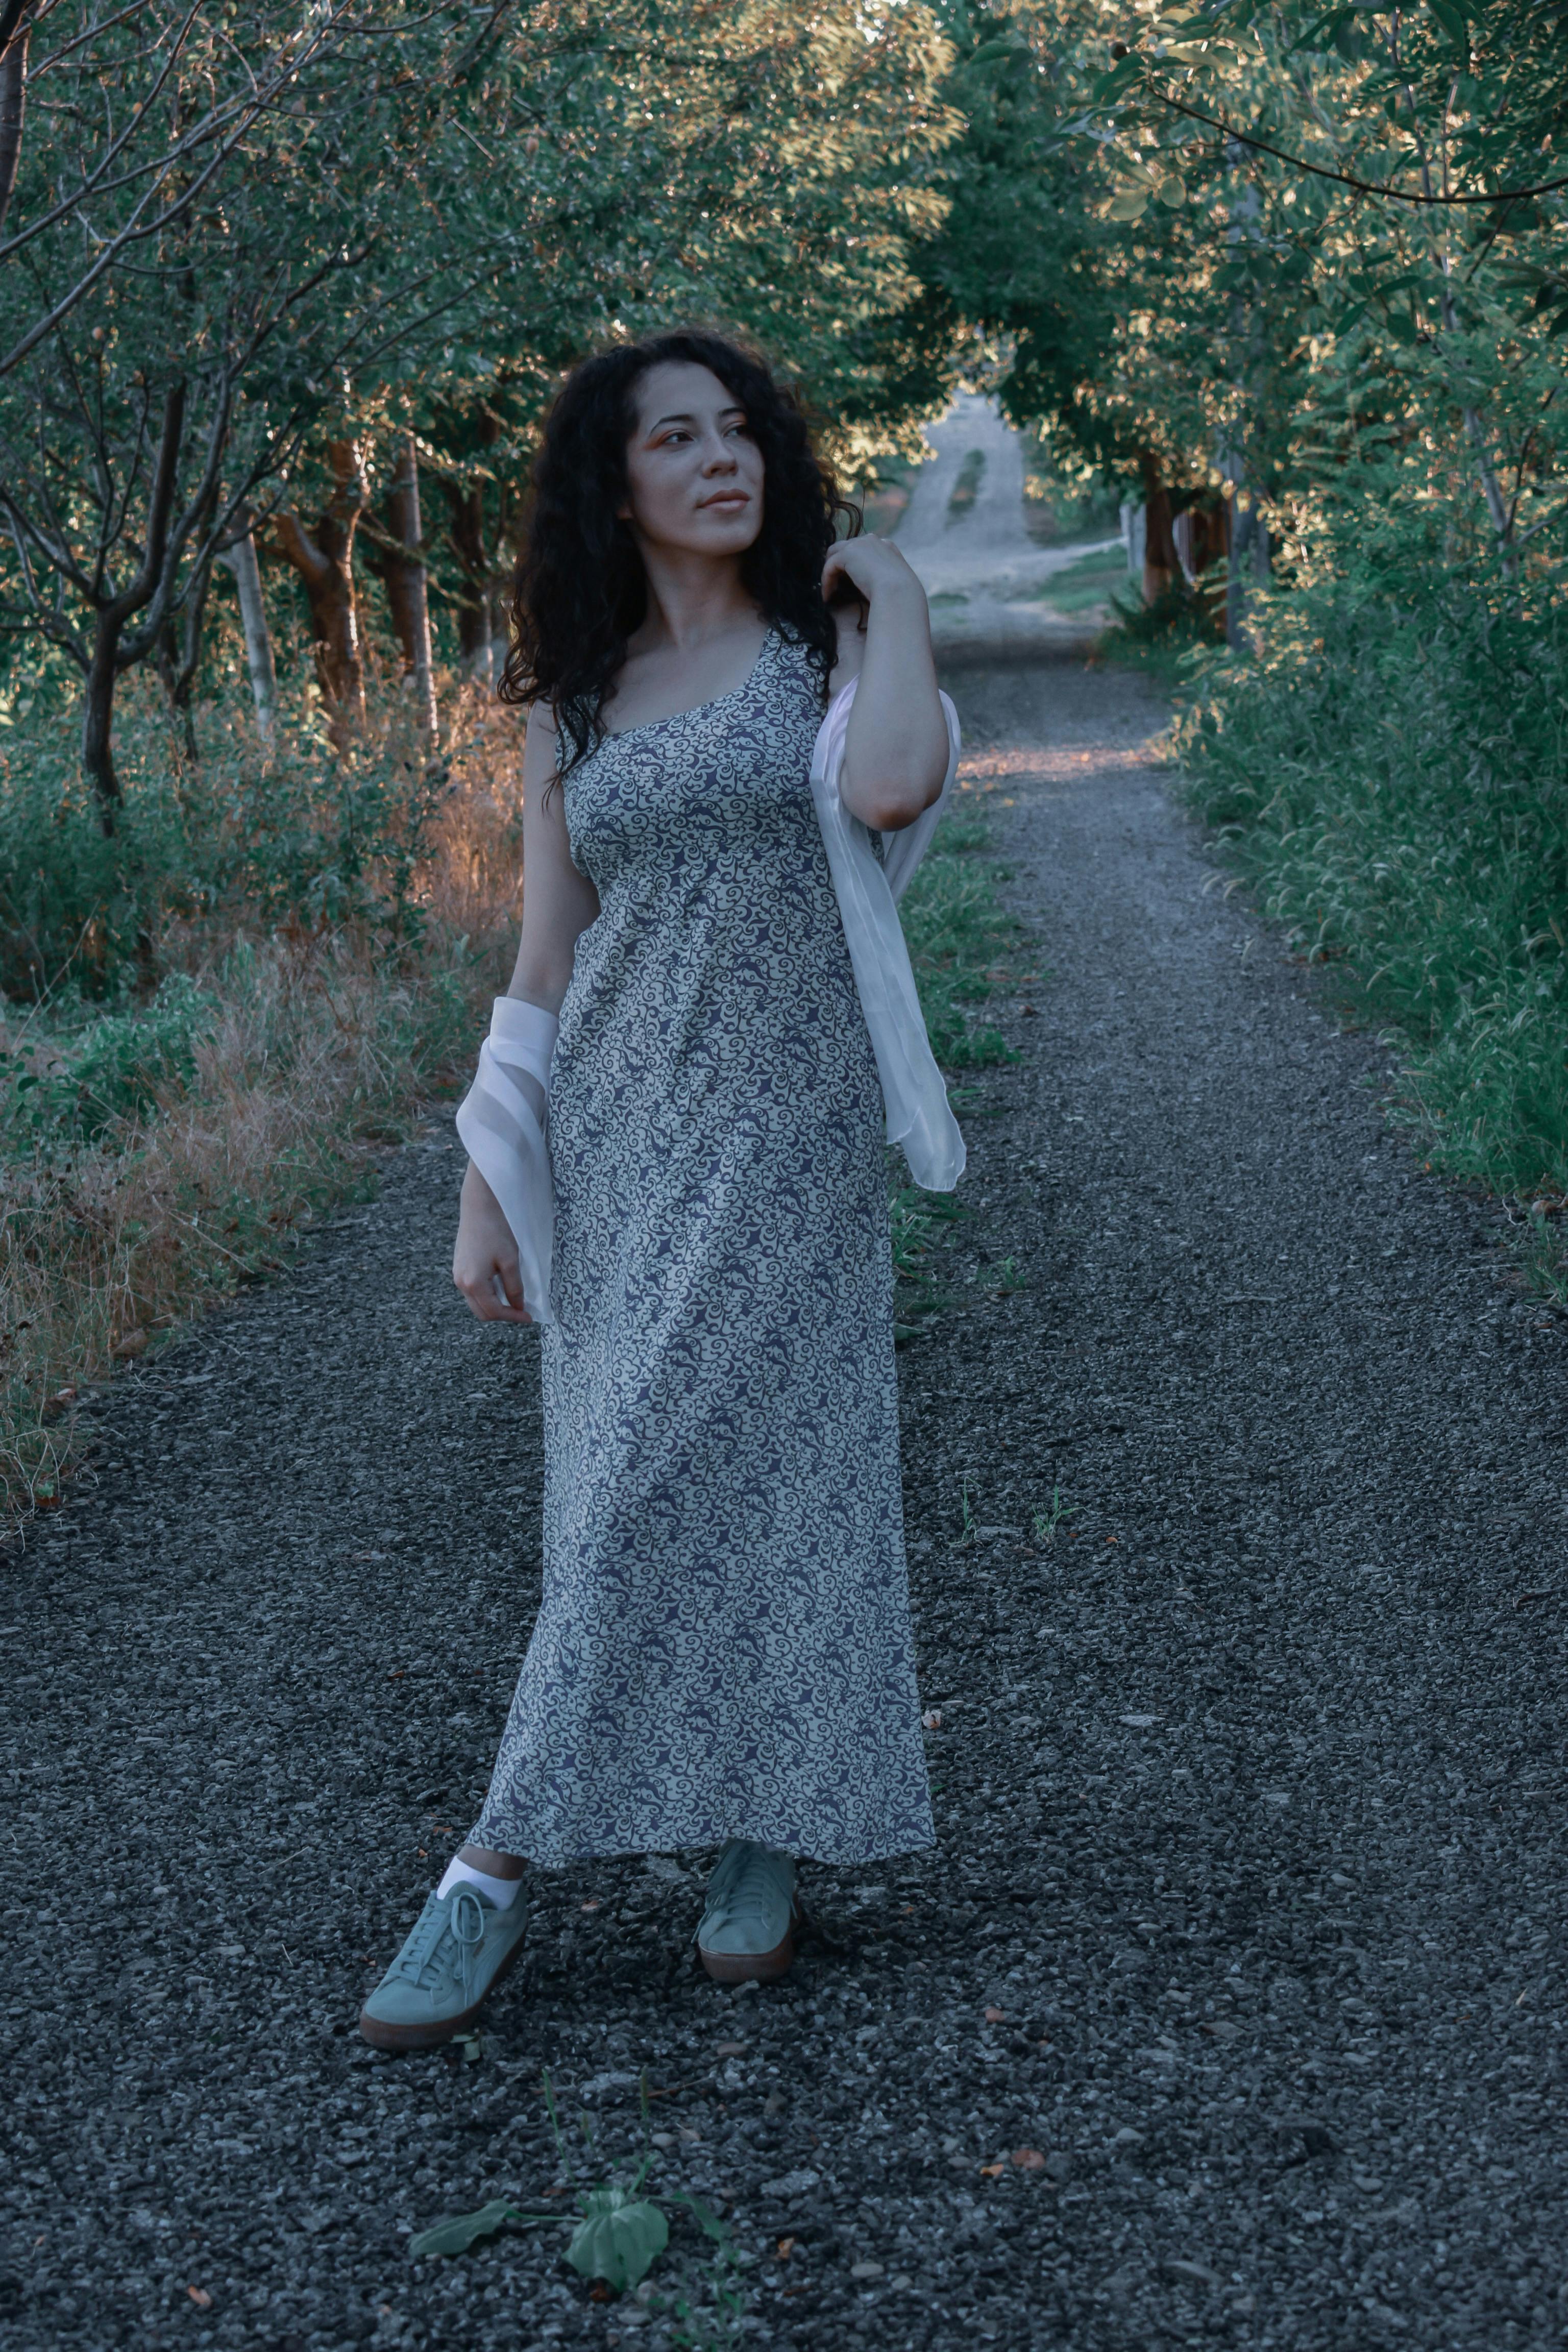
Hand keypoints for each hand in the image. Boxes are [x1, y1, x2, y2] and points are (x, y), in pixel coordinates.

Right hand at [453, 1162, 531, 1322]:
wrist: (478, 1206)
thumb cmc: (496, 1231)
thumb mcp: (511, 1261)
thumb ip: (514, 1288)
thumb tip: (519, 1307)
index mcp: (473, 1283)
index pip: (494, 1312)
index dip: (513, 1317)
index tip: (530, 1317)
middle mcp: (461, 1283)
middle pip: (482, 1313)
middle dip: (503, 1315)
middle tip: (522, 1311)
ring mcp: (457, 1276)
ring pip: (476, 1303)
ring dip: (494, 1306)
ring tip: (513, 1299)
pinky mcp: (459, 1268)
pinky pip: (473, 1291)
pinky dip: (487, 1295)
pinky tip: (501, 1287)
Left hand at [820, 535, 925, 609]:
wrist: (899, 592)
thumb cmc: (900, 595)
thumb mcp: (894, 582)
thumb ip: (883, 577)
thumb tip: (870, 586)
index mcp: (887, 546)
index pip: (863, 549)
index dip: (854, 564)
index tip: (849, 582)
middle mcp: (872, 540)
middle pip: (847, 548)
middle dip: (839, 565)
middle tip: (834, 584)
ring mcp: (860, 544)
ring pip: (835, 554)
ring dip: (830, 572)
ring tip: (829, 590)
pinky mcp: (848, 553)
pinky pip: (830, 566)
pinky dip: (826, 581)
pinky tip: (827, 596)